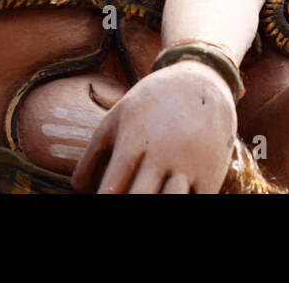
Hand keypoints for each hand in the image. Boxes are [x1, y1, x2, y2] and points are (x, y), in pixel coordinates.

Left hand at [71, 61, 235, 193]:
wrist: (202, 82)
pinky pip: (197, 201)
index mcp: (135, 142)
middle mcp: (162, 156)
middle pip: (140, 199)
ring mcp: (189, 167)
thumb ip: (93, 154)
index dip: (104, 200)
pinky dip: (181, 203)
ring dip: (156, 205)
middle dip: (129, 206)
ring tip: (149, 195)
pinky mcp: (210, 176)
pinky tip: (168, 197)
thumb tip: (78, 188)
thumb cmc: (151, 102)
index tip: (102, 201)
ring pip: (170, 203)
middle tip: (124, 199)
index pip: (112, 188)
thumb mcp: (117, 117)